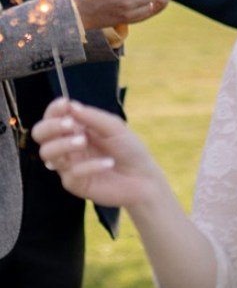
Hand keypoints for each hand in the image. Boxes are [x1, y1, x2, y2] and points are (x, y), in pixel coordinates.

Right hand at [32, 98, 162, 207]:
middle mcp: (67, 145)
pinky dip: (90, 166)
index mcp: (76, 129)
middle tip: (71, 125)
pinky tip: (108, 163)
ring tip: (83, 141)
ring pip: (47, 153)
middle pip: (41, 134)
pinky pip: (71, 173)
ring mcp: (68, 164)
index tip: (64, 104)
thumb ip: (93, 118)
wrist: (143, 177)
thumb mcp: (115, 128)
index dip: (54, 110)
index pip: (53, 117)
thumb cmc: (129, 149)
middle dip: (51, 126)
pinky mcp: (73, 183)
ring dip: (63, 144)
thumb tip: (71, 106)